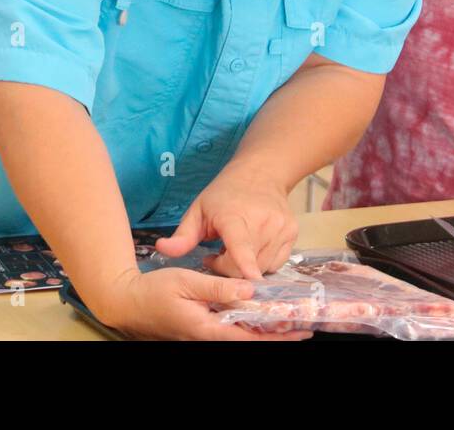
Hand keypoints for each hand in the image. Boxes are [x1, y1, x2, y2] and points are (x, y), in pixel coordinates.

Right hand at [93, 267, 311, 340]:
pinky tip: (258, 312)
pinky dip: (247, 322)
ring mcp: (203, 334)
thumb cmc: (153, 291)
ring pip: (240, 334)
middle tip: (303, 327)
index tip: (299, 331)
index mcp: (205, 328)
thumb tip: (250, 290)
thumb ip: (218, 288)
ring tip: (289, 320)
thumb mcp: (187, 282)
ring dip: (263, 328)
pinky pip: (229, 328)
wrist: (125, 301)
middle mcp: (207, 336)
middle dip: (276, 335)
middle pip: (248, 339)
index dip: (276, 336)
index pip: (248, 337)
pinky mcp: (200, 328)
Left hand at [153, 166, 298, 279]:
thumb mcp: (198, 210)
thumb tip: (161, 250)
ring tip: (235, 250)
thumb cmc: (225, 195)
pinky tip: (252, 249)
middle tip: (217, 254)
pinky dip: (262, 263)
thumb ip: (182, 236)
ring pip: (262, 268)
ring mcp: (281, 227)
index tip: (250, 280)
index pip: (241, 244)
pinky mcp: (292, 233)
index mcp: (235, 216)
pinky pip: (276, 263)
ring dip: (245, 268)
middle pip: (245, 266)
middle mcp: (263, 221)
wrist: (262, 172)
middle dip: (228, 269)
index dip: (245, 264)